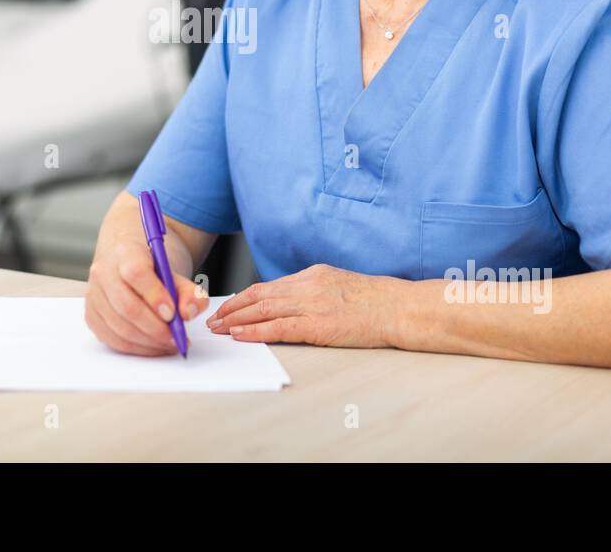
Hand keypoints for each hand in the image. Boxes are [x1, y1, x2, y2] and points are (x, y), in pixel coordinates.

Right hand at [85, 236, 207, 356]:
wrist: (126, 266)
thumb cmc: (151, 271)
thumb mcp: (174, 274)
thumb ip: (190, 292)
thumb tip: (189, 312)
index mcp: (125, 253)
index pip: (136, 273)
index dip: (155, 296)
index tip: (172, 314)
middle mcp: (103, 272)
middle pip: (126, 306)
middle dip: (155, 328)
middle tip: (176, 338)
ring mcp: (94, 295)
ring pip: (120, 327)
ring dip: (148, 342)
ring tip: (169, 343)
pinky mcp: (92, 316)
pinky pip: (113, 339)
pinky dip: (137, 348)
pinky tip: (153, 346)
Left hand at [207, 264, 397, 347]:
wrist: (398, 308)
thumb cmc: (376, 302)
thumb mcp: (340, 286)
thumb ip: (316, 291)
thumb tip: (294, 302)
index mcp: (313, 275)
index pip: (269, 286)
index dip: (243, 297)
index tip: (227, 306)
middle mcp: (308, 286)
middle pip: (259, 296)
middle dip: (232, 308)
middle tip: (212, 319)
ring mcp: (312, 304)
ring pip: (263, 310)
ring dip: (236, 320)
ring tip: (218, 328)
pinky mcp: (318, 325)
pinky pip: (278, 328)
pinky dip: (255, 331)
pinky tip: (240, 335)